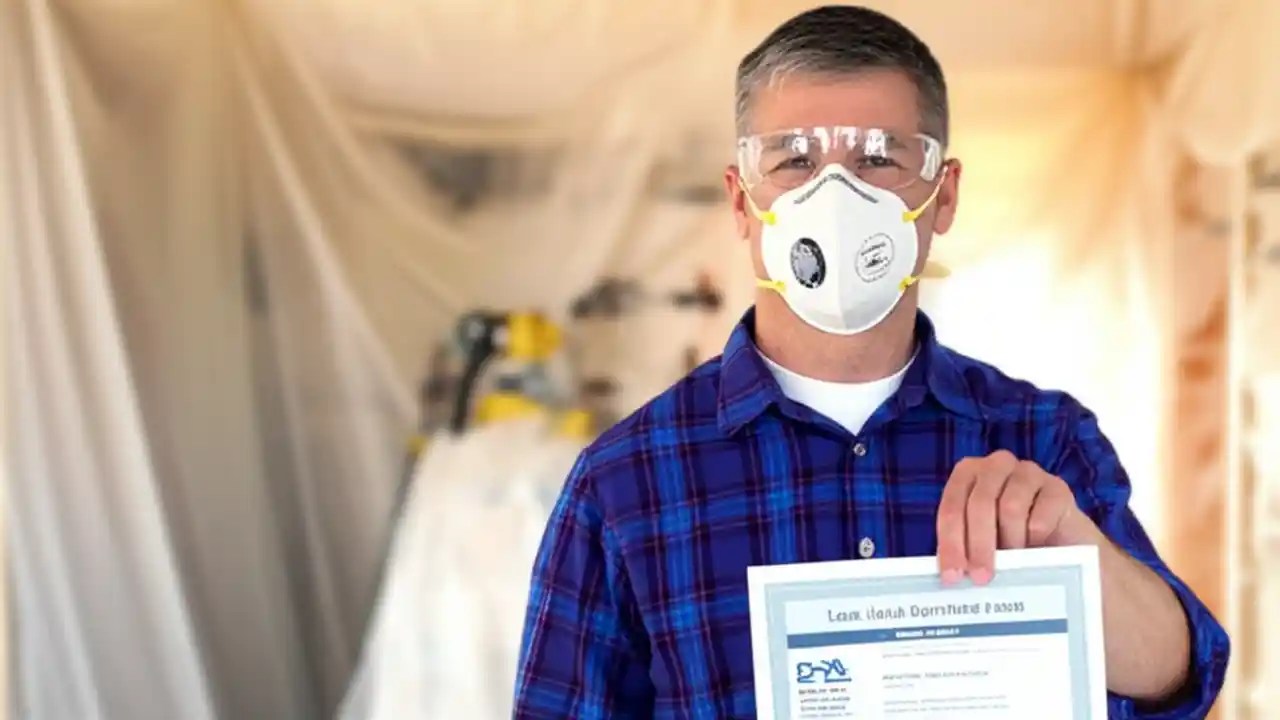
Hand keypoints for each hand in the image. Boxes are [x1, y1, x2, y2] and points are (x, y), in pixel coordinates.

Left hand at [936, 450, 1100, 585]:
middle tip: (981, 578)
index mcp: (967, 474)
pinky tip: (1038, 549)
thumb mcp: (980, 542)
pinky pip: (1040, 518)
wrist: (1062, 541)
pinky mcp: (1058, 488)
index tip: (952, 576)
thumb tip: (951, 575)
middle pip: (980, 504)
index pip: (951, 508)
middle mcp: (996, 465)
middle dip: (978, 545)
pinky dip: (1035, 540)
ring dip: (1010, 542)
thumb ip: (963, 549)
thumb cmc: (1011, 539)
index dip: (950, 543)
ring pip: (1010, 508)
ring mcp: (1028, 472)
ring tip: (1014, 563)